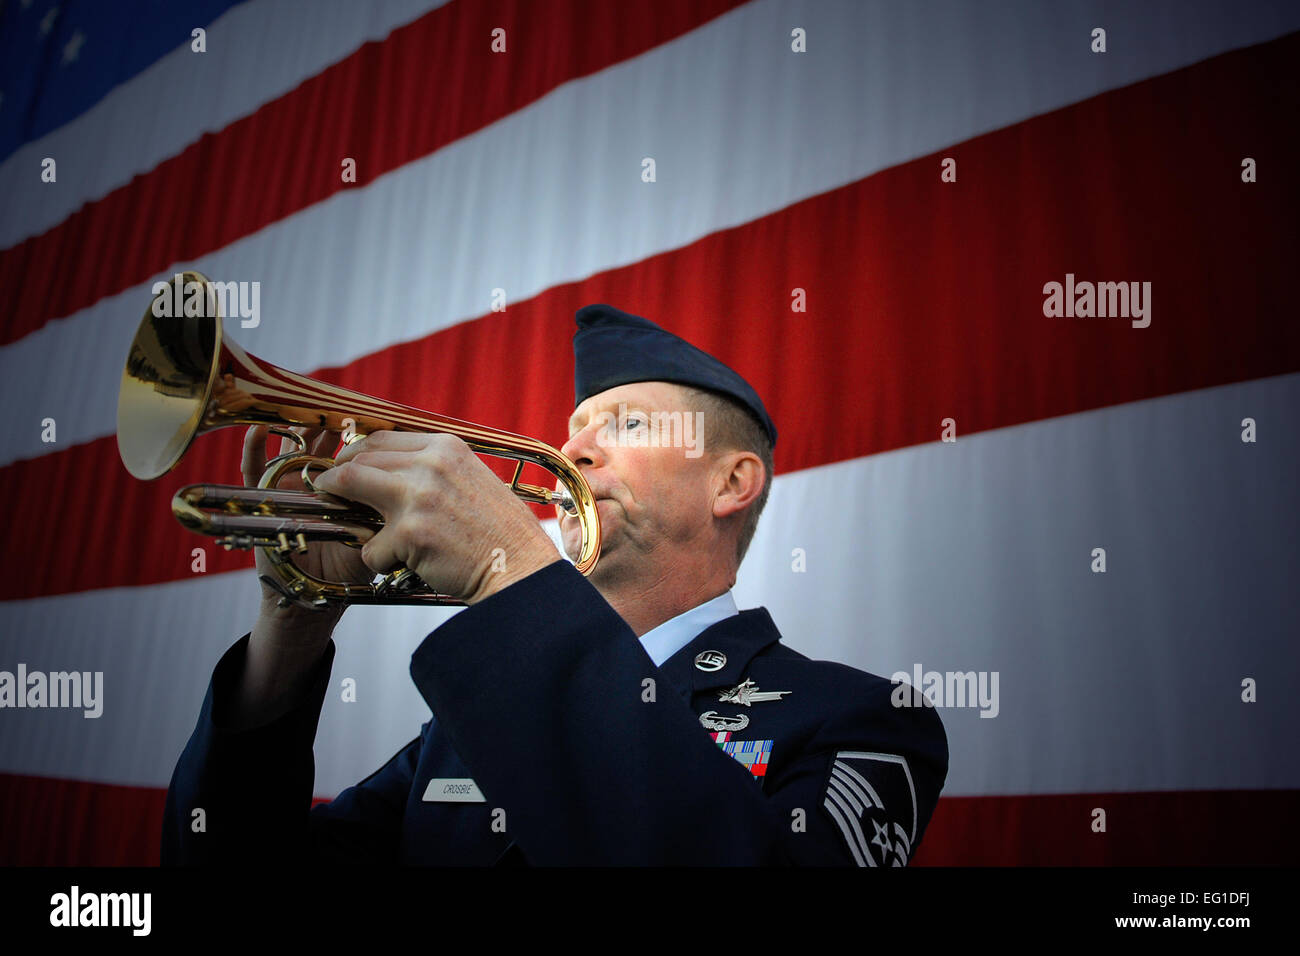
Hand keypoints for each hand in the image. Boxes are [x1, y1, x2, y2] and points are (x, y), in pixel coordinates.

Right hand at [242, 425, 373, 622]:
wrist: (318, 593)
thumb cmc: (350, 565)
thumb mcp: (378, 535)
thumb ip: (389, 510)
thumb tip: (412, 485)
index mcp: (347, 483)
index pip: (353, 449)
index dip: (360, 435)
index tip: (371, 418)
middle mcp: (317, 479)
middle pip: (323, 441)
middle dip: (332, 425)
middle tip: (341, 410)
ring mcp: (290, 485)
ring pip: (292, 448)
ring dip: (299, 429)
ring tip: (307, 414)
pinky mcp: (265, 497)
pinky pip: (255, 470)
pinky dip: (254, 450)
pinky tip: (258, 432)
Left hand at [311, 432, 560, 603]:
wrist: (520, 567)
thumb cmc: (501, 532)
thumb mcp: (474, 479)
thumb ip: (436, 468)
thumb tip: (393, 470)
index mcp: (447, 447)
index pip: (383, 437)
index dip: (357, 452)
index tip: (346, 464)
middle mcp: (431, 464)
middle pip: (360, 457)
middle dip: (337, 473)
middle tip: (328, 488)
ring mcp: (418, 497)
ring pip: (349, 484)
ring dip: (337, 501)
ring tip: (338, 516)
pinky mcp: (409, 533)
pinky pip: (370, 545)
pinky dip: (377, 558)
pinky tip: (397, 564)